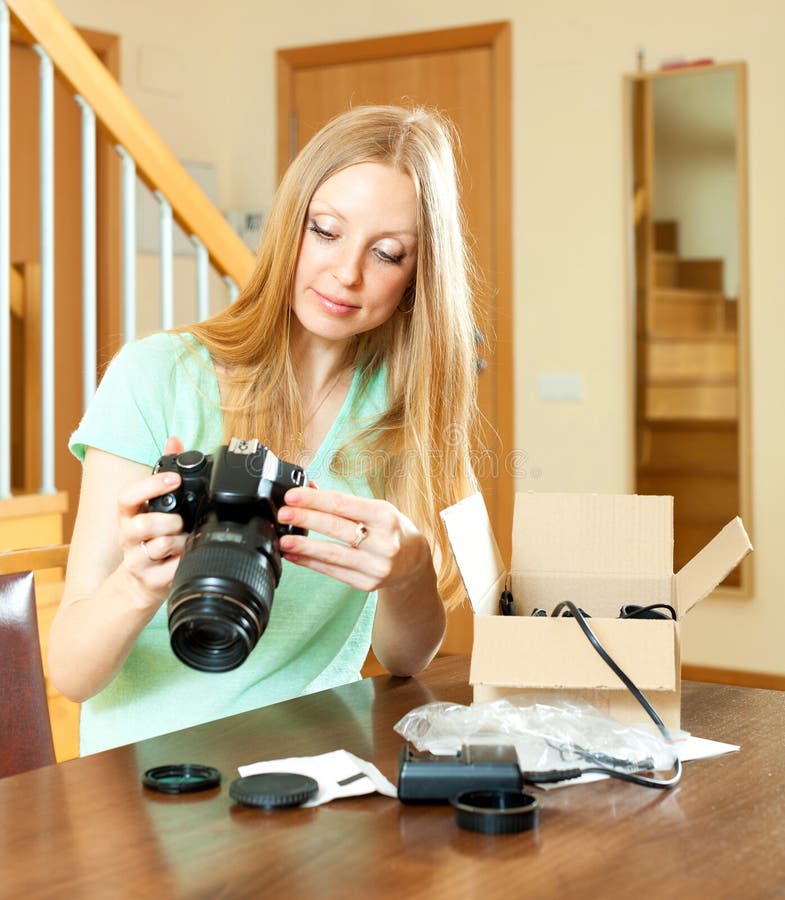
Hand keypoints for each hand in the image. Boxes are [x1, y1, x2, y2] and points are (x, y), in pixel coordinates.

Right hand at [117, 436, 188, 598]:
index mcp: (128, 516)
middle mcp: (128, 537)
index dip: (150, 486)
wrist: (139, 584)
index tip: (174, 479)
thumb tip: (174, 440)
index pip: (127, 497)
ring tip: (186, 541)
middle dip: (170, 521)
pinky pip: (172, 569)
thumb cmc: (151, 539)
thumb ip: (164, 473)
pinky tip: (186, 558)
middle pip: (143, 525)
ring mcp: (137, 560)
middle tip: (181, 523)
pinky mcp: (150, 581)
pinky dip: (185, 561)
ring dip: (182, 541)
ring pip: (161, 545)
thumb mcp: (154, 507)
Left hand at [277, 487, 432, 592]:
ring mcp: (376, 566)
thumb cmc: (390, 529)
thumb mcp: (375, 509)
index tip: (292, 496)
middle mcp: (384, 542)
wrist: (414, 561)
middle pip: (336, 528)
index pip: (343, 505)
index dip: (315, 500)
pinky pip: (333, 572)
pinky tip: (295, 555)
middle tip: (283, 513)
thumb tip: (310, 488)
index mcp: (385, 516)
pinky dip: (311, 563)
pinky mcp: (367, 584)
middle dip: (305, 519)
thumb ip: (343, 502)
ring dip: (304, 545)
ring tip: (284, 539)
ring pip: (333, 554)